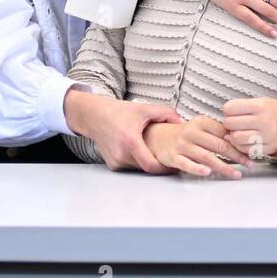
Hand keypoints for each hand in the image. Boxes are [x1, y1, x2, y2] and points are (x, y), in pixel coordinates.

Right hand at [66, 88, 180, 172]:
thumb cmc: (119, 112)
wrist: (94, 116)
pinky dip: (137, 160)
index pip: (151, 166)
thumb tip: (182, 123)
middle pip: (147, 167)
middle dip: (158, 162)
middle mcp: (121, 154)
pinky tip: (138, 148)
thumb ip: (166, 114)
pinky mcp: (112, 164)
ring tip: (153, 149)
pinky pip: (130, 166)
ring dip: (147, 161)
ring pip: (139, 167)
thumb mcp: (145, 109)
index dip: (165, 168)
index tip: (174, 164)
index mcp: (130, 142)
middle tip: (168, 155)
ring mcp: (115, 161)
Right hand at [145, 116, 250, 178]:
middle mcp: (192, 132)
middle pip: (218, 145)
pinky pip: (186, 164)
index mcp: (202, 122)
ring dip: (224, 166)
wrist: (158, 137)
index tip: (251, 151)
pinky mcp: (174, 157)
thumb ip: (218, 132)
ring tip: (236, 174)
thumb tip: (241, 140)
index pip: (225, 133)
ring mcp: (182, 145)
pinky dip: (197, 169)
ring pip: (206, 157)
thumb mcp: (202, 127)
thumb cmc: (186, 134)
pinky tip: (207, 173)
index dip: (239, 143)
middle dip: (237, 156)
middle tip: (249, 164)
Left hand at [221, 97, 276, 160]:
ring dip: (234, 136)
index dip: (228, 110)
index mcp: (261, 106)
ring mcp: (267, 136)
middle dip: (229, 124)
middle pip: (230, 123)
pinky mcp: (268, 149)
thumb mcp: (261, 102)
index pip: (229, 108)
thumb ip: (242, 109)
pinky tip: (247, 140)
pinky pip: (245, 150)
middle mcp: (264, 121)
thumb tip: (224, 124)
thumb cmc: (273, 112)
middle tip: (236, 123)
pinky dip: (241, 146)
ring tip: (240, 132)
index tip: (233, 112)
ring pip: (235, 138)